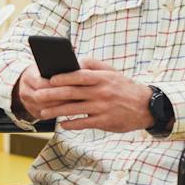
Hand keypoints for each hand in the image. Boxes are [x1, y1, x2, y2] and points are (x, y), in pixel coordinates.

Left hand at [16, 57, 152, 132]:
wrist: (147, 107)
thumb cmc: (124, 87)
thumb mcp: (112, 72)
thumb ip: (94, 65)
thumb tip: (75, 60)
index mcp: (103, 78)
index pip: (80, 76)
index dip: (64, 77)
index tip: (50, 79)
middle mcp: (102, 93)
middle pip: (72, 93)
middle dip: (52, 95)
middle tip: (37, 96)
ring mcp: (103, 108)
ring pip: (74, 109)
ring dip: (56, 111)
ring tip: (43, 112)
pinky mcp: (105, 122)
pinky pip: (83, 123)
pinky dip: (71, 123)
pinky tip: (62, 123)